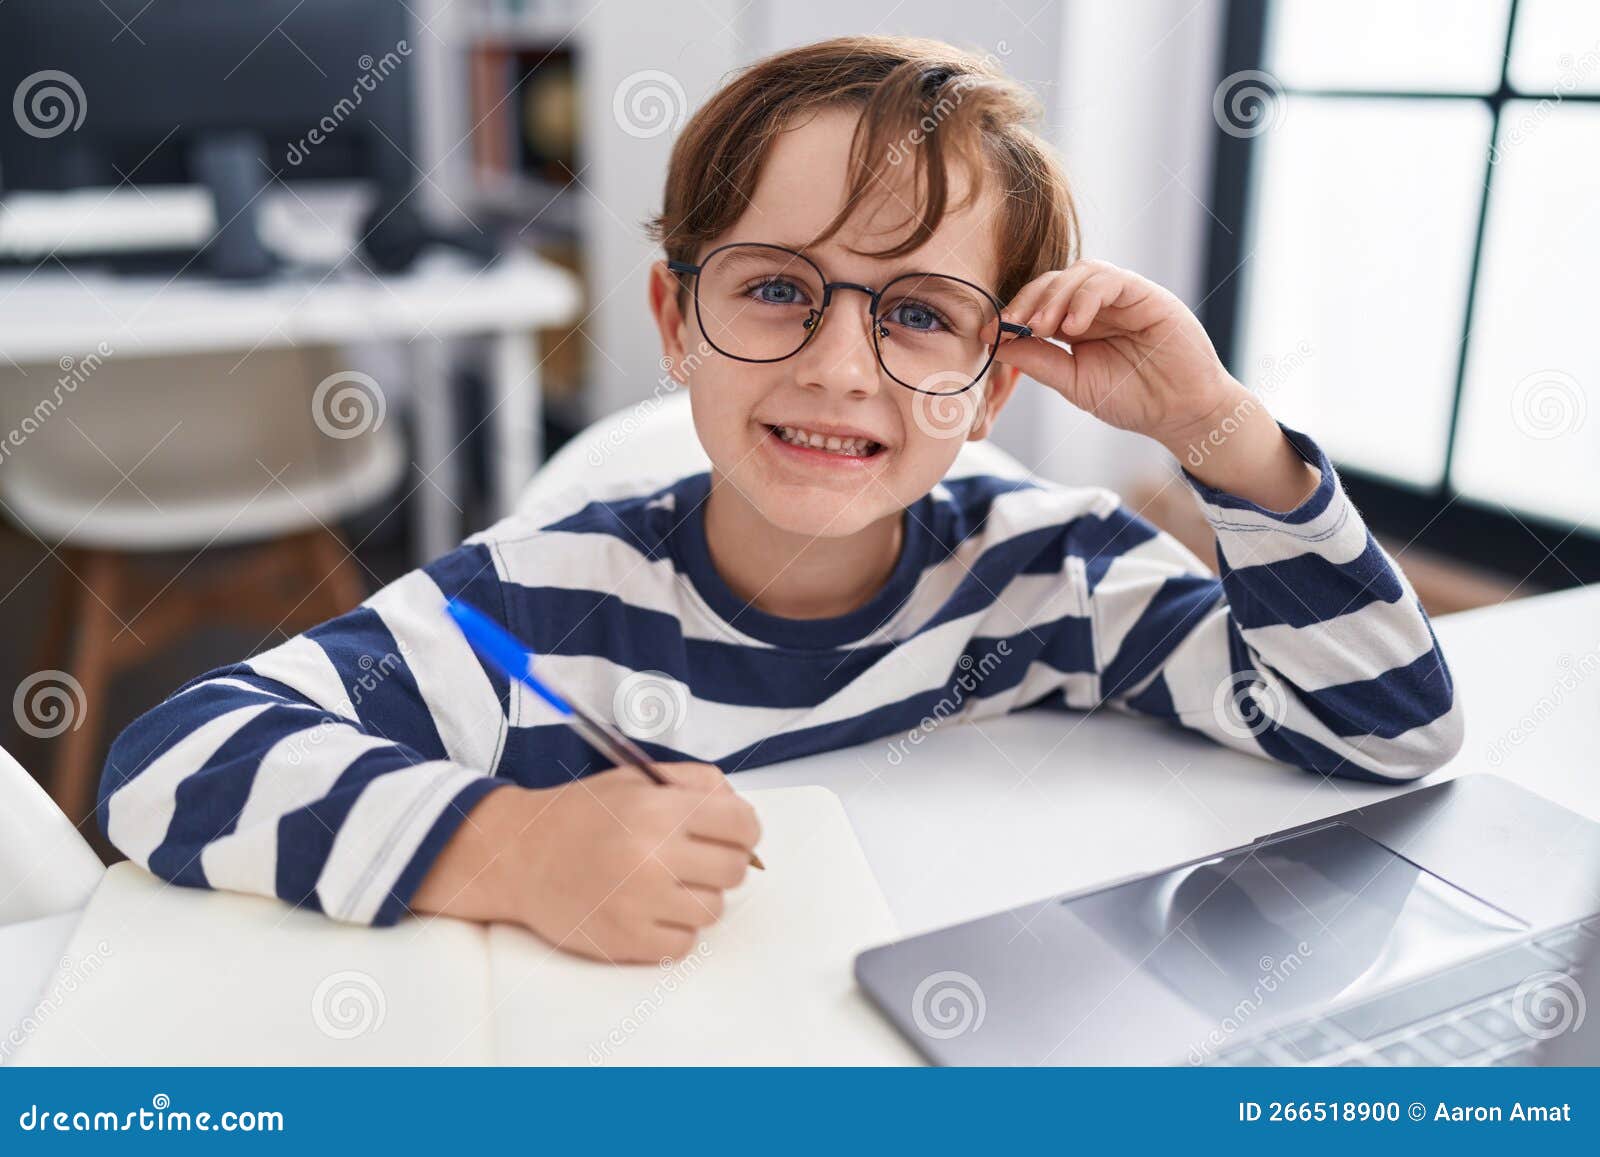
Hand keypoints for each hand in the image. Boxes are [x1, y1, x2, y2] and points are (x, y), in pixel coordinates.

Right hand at [411, 762, 760, 962]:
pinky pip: (685, 943)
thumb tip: (743, 818)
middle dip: (721, 862)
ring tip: (662, 882)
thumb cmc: (581, 816)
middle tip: (692, 858)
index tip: (731, 833)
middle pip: (735, 870)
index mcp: (659, 809)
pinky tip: (647, 908)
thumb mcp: (638, 778)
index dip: (743, 829)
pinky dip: (673, 929)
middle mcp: (653, 856)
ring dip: (696, 897)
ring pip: (714, 910)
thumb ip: (698, 784)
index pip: (743, 825)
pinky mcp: (627, 942)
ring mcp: (640, 904)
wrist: (517, 855)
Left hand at [993, 258, 1237, 446]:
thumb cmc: (1132, 399)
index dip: (1011, 313)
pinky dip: (1085, 297)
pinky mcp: (1145, 294)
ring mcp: (1122, 296)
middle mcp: (1097, 304)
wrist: (1180, 413)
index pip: (1038, 302)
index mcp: (1077, 323)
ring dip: (1054, 296)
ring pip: (1079, 273)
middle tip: (1010, 325)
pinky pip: (1109, 280)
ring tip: (1041, 326)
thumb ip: (1039, 360)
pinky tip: (1073, 325)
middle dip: (1026, 300)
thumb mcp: (1074, 382)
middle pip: (1053, 281)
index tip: (988, 333)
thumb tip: (997, 343)